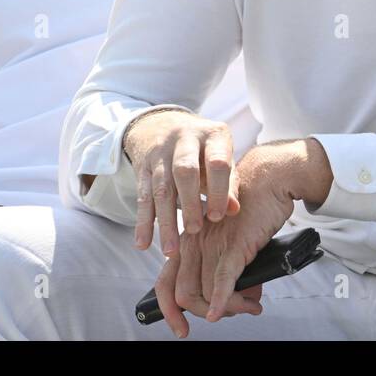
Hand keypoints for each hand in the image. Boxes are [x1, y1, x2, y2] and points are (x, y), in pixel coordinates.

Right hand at [123, 109, 239, 255]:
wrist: (162, 124)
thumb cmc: (203, 148)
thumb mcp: (221, 156)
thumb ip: (230, 182)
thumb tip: (234, 210)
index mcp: (213, 134)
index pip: (217, 162)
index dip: (218, 191)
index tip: (217, 217)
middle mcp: (185, 138)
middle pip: (184, 171)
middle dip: (189, 203)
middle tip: (194, 230)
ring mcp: (160, 151)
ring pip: (161, 188)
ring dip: (165, 221)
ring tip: (170, 250)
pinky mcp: (142, 166)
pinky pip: (142, 196)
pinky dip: (143, 222)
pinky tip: (143, 243)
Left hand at [154, 140, 325, 337]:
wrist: (269, 180)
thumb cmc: (250, 206)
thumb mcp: (229, 238)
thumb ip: (228, 269)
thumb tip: (241, 299)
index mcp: (187, 241)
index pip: (164, 285)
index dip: (168, 312)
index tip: (180, 328)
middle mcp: (193, 243)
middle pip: (185, 295)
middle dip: (204, 313)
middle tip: (230, 313)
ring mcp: (211, 244)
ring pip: (206, 293)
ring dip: (229, 309)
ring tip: (251, 305)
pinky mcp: (234, 245)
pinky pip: (224, 281)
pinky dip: (226, 302)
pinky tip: (236, 309)